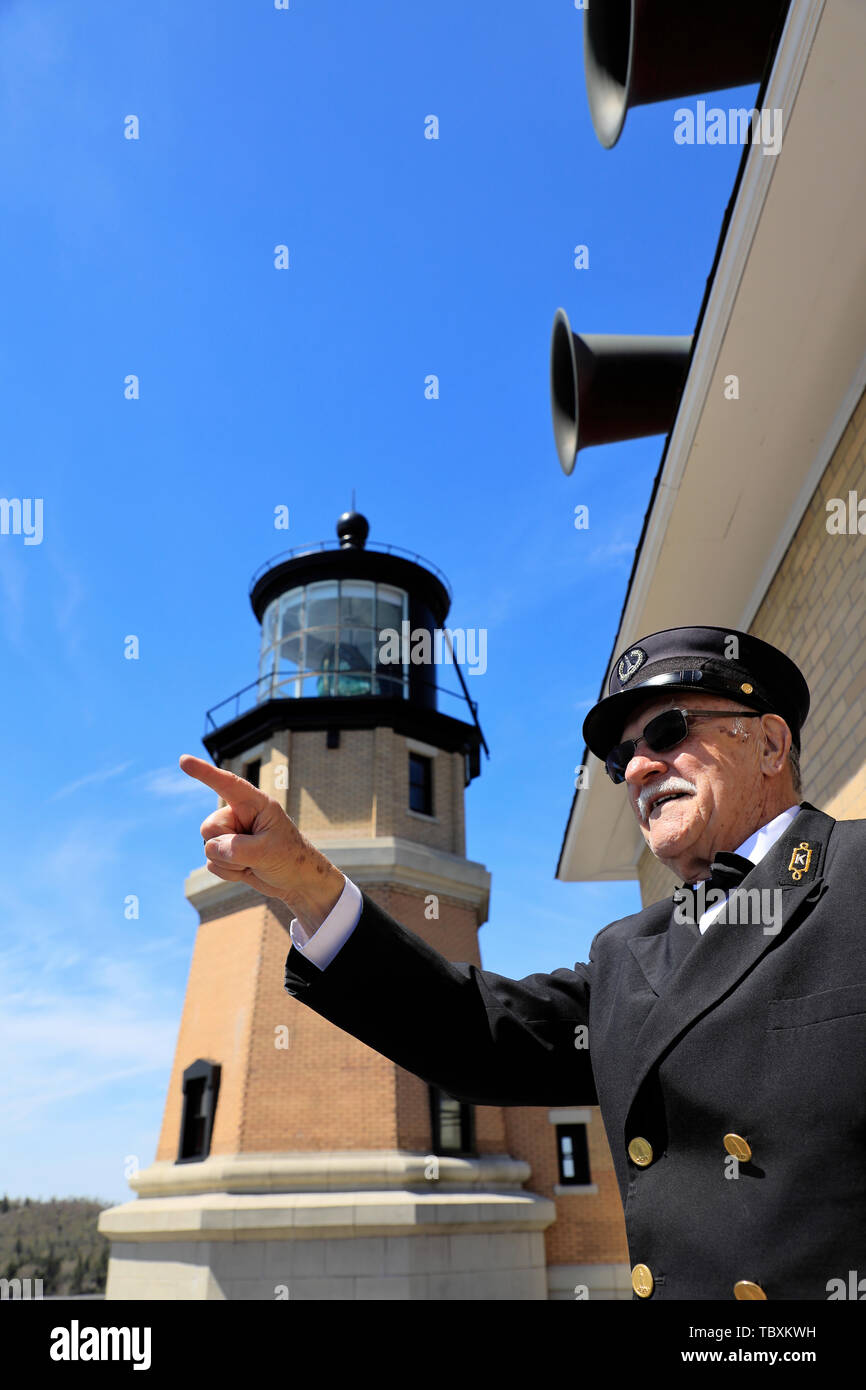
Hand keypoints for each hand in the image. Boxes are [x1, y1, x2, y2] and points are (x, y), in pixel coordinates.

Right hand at [179, 754, 344, 930]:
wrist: (297, 881)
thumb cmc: (291, 858)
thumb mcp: (268, 852)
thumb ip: (237, 849)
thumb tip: (211, 849)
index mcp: (255, 804)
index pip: (227, 784)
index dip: (204, 772)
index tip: (183, 760)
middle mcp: (239, 815)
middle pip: (209, 827)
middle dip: (226, 845)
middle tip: (255, 852)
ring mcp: (231, 834)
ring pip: (208, 848)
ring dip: (230, 863)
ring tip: (255, 863)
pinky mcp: (227, 853)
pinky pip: (212, 864)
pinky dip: (229, 873)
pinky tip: (247, 871)